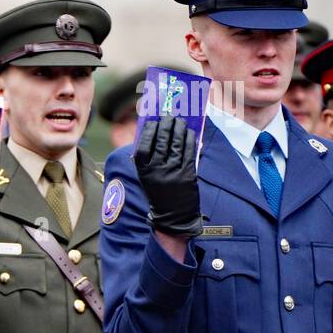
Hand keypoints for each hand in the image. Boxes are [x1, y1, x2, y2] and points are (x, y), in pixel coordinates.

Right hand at [134, 116, 202, 236]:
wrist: (173, 215)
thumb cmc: (158, 193)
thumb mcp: (146, 178)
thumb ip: (148, 159)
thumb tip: (154, 135)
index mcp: (144, 171)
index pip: (144, 146)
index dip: (149, 131)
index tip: (153, 121)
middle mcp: (157, 170)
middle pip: (161, 142)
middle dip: (166, 126)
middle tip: (169, 116)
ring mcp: (173, 172)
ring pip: (176, 144)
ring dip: (178, 129)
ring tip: (179, 121)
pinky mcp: (188, 174)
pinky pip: (189, 152)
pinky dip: (189, 140)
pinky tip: (188, 132)